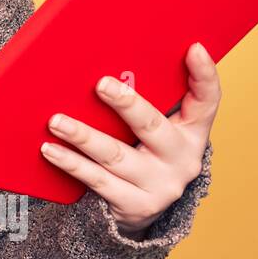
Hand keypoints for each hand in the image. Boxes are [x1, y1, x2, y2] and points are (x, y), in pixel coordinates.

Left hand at [40, 41, 219, 237]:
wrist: (141, 209)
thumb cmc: (141, 151)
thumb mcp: (154, 128)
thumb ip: (143, 98)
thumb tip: (103, 63)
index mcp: (192, 131)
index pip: (207, 100)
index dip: (204, 75)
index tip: (194, 48)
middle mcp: (182, 159)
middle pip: (152, 126)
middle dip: (126, 104)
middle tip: (101, 84)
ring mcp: (160, 185)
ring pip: (116, 156)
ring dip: (83, 136)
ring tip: (56, 121)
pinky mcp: (135, 206)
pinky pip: (97, 180)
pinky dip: (71, 163)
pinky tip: (50, 149)